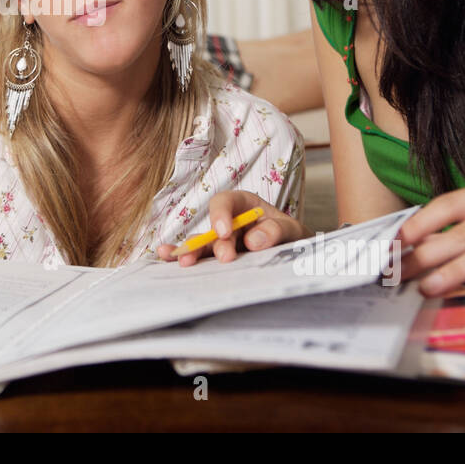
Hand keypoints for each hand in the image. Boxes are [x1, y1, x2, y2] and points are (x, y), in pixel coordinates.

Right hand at [158, 190, 308, 265]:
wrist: (297, 258)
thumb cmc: (291, 238)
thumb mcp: (292, 230)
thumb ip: (276, 230)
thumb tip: (253, 240)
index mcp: (244, 205)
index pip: (226, 201)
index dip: (221, 214)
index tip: (224, 231)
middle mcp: (228, 223)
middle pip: (212, 228)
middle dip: (214, 243)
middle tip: (225, 258)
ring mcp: (220, 243)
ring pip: (201, 244)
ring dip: (192, 251)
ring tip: (184, 261)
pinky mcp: (217, 260)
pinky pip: (199, 257)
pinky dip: (182, 256)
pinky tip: (167, 257)